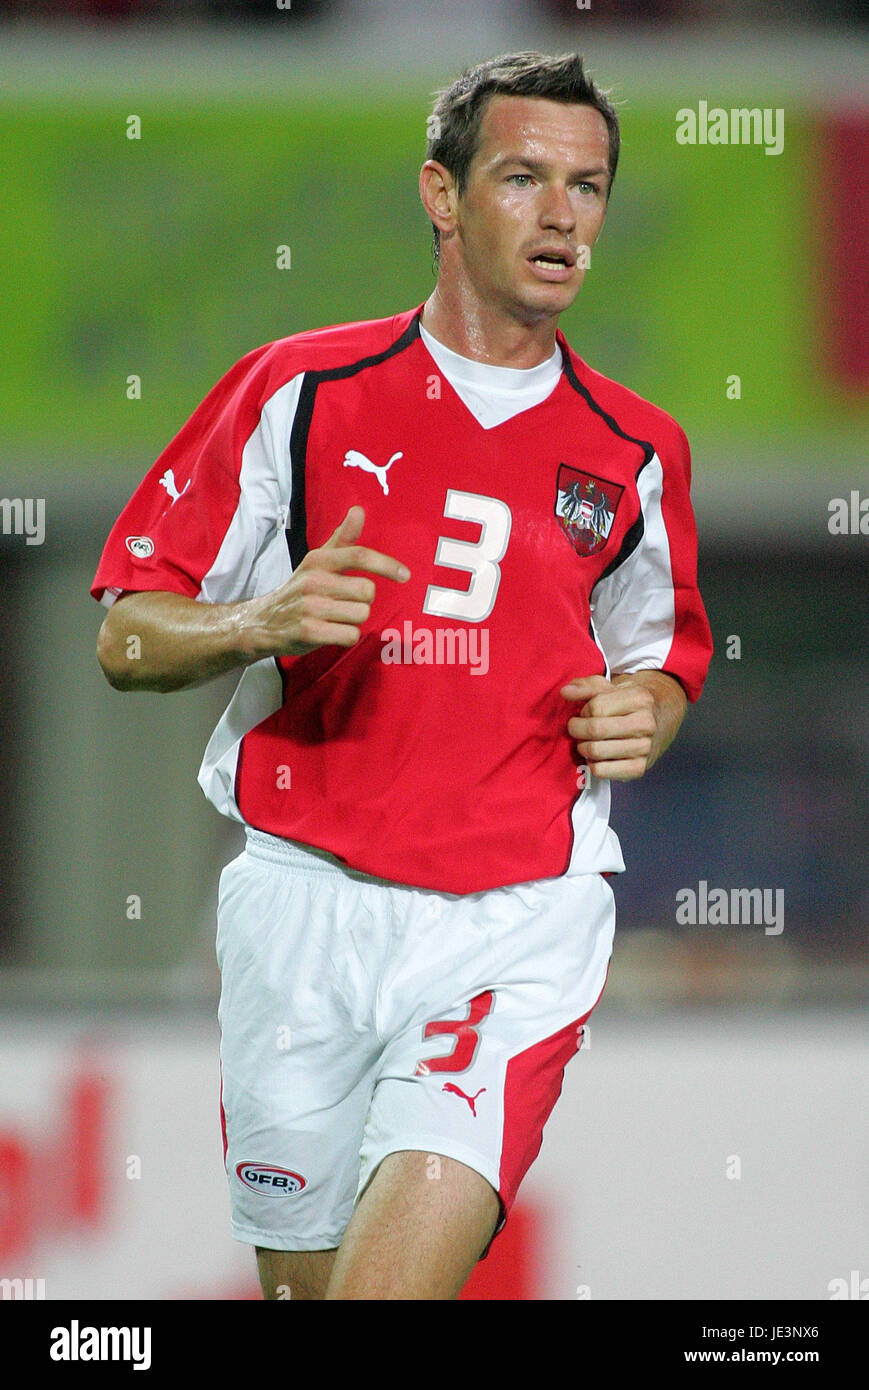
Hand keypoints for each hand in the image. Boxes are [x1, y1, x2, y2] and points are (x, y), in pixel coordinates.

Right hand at [241, 505, 409, 659]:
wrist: (263, 622)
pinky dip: (346, 636)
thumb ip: (342, 538)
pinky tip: (331, 631)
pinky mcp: (309, 631)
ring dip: (354, 620)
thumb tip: (358, 510)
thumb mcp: (318, 561)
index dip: (386, 564)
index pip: (358, 555)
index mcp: (318, 560)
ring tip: (334, 617)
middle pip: (368, 591)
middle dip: (363, 601)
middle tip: (344, 603)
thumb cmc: (301, 590)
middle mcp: (313, 580)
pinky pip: (350, 635)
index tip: (405, 575)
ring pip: (361, 614)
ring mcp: (310, 606)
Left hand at [560, 671, 685, 780]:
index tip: (585, 713)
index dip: (583, 711)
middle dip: (577, 730)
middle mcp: (646, 723)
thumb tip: (566, 692)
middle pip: (595, 730)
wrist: (658, 722)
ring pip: (596, 751)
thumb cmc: (626, 704)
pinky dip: (591, 764)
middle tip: (577, 729)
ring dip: (583, 747)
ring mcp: (644, 747)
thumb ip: (586, 686)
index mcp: (640, 699)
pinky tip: (596, 757)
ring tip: (586, 741)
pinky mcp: (639, 768)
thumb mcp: (610, 688)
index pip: (596, 707)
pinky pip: (601, 771)